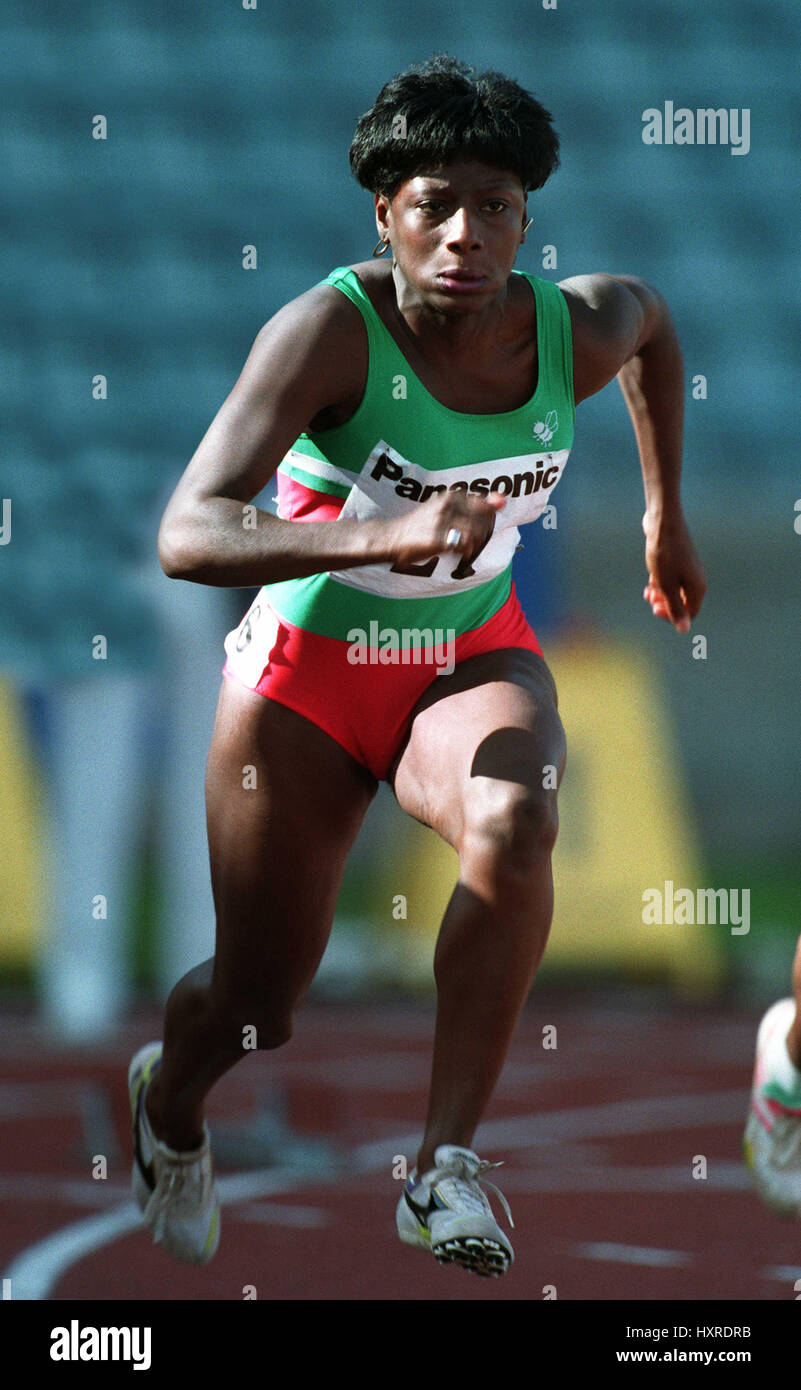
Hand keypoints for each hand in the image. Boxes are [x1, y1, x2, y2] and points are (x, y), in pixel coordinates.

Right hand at [389, 492, 505, 567]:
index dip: (484, 520)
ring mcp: (443, 522)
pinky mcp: (437, 539)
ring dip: (473, 543)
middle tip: (465, 539)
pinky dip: (465, 551)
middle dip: (481, 532)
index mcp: (452, 496)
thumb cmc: (421, 525)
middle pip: (484, 519)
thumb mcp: (446, 508)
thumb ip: (476, 505)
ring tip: (459, 545)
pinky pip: (464, 545)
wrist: (392, 537)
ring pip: (476, 532)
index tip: (472, 527)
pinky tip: (455, 551)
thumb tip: (504, 499)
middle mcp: (448, 506)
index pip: (484, 505)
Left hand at [642, 511, 706, 631]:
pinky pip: (672, 578)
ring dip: (661, 594)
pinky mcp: (679, 560)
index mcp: (697, 587)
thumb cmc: (665, 554)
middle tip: (650, 599)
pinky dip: (661, 582)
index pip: (690, 613)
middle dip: (665, 604)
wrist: (663, 522)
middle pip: (682, 602)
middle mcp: (696, 579)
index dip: (672, 616)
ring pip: (675, 590)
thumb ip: (675, 608)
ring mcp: (688, 568)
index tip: (656, 609)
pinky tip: (650, 580)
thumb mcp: (666, 585)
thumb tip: (685, 630)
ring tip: (647, 591)